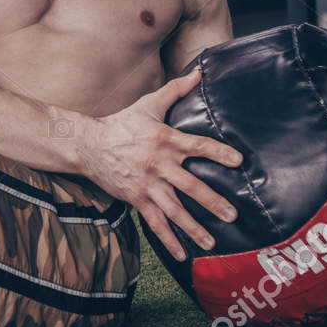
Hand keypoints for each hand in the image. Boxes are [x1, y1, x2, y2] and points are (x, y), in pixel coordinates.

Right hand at [80, 70, 242, 260]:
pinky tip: (182, 253)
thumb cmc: (122, 123)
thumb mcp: (148, 105)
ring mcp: (146, 184)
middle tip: (232, 214)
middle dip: (213, 202)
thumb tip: (200, 73)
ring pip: (174, 210)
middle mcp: (158, 164)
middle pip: (190, 186)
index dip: (218, 153)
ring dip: (193, 227)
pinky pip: (155, 222)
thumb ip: (176, 90)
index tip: (238, 162)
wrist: (88, 144)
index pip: (197, 146)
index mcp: (165, 139)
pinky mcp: (136, 198)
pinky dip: (168, 239)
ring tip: (212, 241)